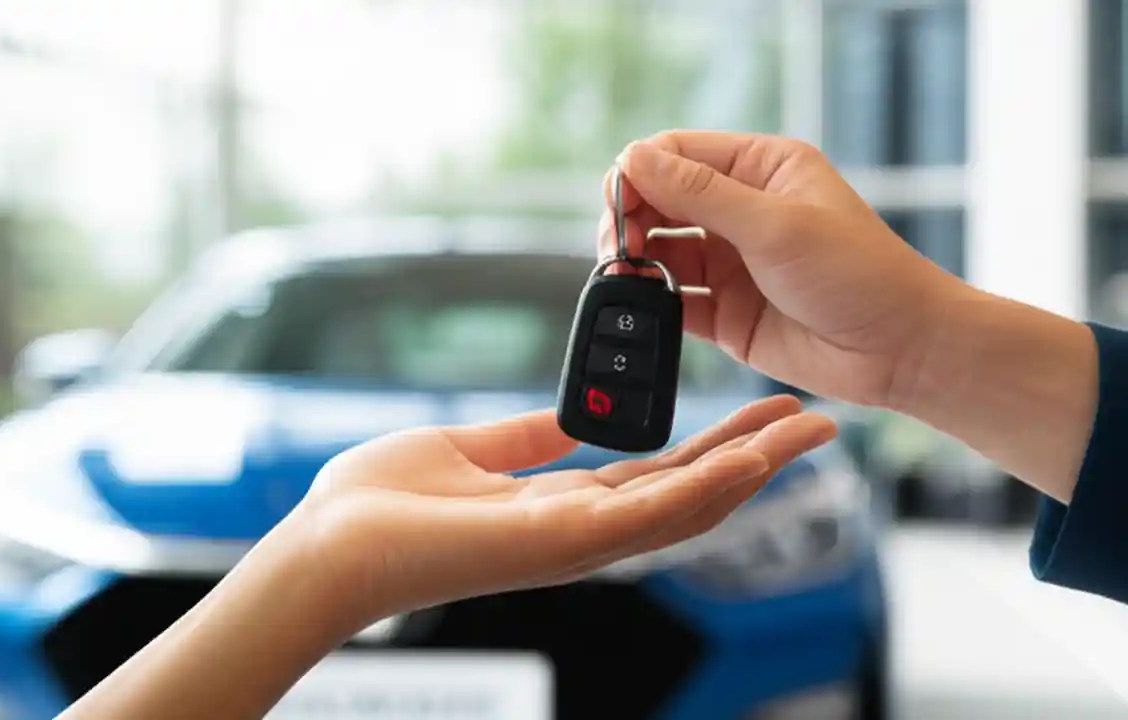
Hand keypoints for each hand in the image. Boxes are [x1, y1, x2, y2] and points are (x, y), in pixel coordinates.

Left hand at [286, 395, 833, 627]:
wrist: (328, 544)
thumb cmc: (378, 505)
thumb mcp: (466, 448)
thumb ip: (524, 439)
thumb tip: (567, 420)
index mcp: (558, 505)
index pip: (656, 476)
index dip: (713, 447)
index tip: (760, 415)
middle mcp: (578, 530)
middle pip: (686, 493)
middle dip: (753, 459)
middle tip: (813, 421)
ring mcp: (574, 544)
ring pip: (684, 507)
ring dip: (750, 470)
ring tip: (806, 433)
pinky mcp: (557, 544)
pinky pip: (646, 516)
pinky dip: (703, 488)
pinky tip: (747, 462)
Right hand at [601, 131, 966, 407]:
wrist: (901, 351)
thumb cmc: (859, 273)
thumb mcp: (776, 225)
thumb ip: (700, 193)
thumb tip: (632, 159)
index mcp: (761, 168)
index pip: (677, 153)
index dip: (639, 173)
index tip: (619, 203)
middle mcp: (741, 210)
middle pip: (659, 200)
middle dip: (629, 218)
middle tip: (619, 246)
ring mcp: (730, 263)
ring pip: (657, 251)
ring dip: (634, 261)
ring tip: (625, 277)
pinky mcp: (724, 312)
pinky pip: (670, 301)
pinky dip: (647, 303)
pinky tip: (638, 307)